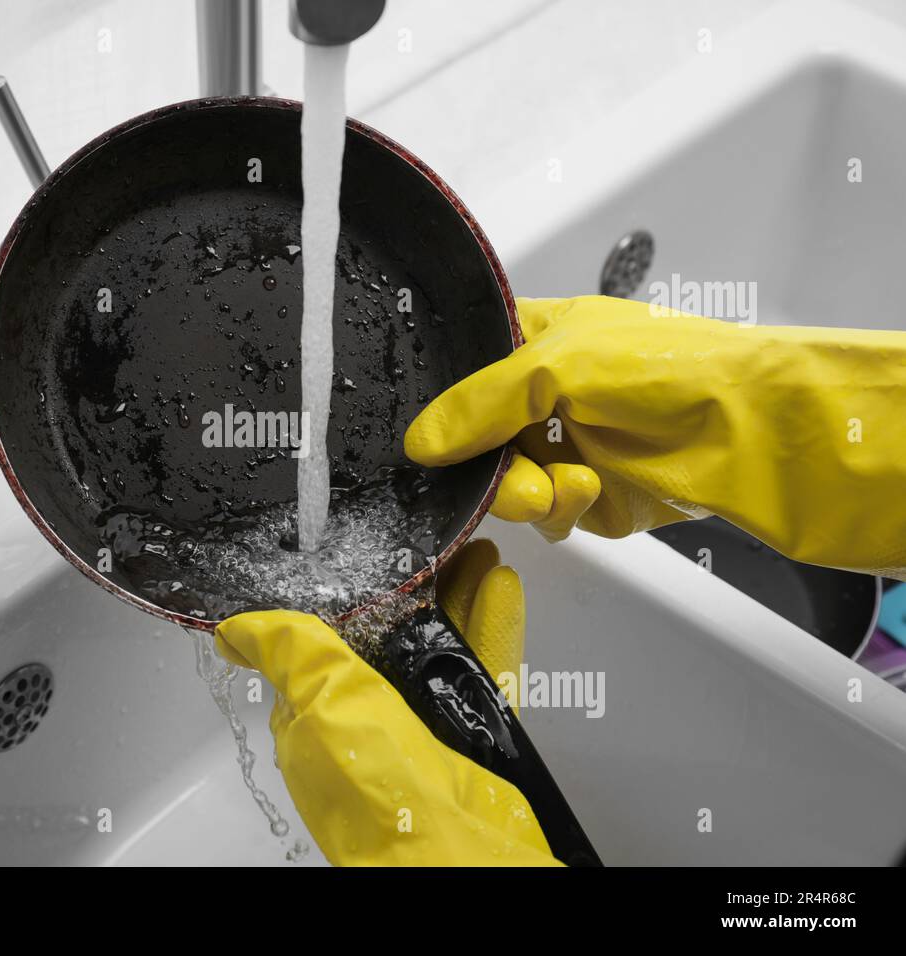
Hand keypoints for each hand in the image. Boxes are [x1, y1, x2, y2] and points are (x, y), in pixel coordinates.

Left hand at [215, 539, 560, 865]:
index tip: (372, 547)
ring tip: (475, 546)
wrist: (453, 852)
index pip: (331, 637)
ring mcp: (426, 724)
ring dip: (460, 593)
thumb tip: (231, 630)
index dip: (352, 591)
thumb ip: (285, 654)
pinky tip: (500, 586)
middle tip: (435, 538)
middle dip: (416, 583)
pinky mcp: (475, 732)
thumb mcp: (318, 702)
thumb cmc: (377, 790)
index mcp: (325, 708)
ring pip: (442, 642)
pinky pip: (485, 666)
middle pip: (395, 632)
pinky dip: (494, 626)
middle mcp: (374, 717)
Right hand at [406, 295, 905, 576]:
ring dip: (520, 491)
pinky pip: (546, 513)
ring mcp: (569, 445)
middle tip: (501, 476)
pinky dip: (557, 510)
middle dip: (484, 464)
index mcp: (537, 338)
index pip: (465, 369)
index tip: (423, 429)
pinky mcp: (593, 496)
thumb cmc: (670, 367)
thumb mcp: (556, 363)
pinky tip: (584, 492)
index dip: (442, 400)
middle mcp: (547, 393)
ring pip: (505, 482)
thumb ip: (479, 400)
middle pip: (476, 438)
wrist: (752, 430)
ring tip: (552, 487)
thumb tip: (417, 441)